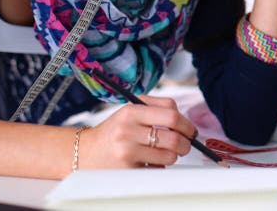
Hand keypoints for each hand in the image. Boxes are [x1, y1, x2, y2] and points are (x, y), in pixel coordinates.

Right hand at [79, 96, 193, 168]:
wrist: (87, 151)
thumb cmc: (114, 130)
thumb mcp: (131, 109)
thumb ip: (157, 107)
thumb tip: (184, 120)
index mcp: (132, 111)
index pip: (171, 113)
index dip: (186, 123)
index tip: (189, 129)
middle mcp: (128, 130)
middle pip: (173, 137)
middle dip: (186, 142)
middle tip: (186, 144)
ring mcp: (127, 150)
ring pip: (169, 155)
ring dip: (174, 155)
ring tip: (166, 152)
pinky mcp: (127, 168)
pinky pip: (157, 168)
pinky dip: (160, 165)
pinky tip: (151, 160)